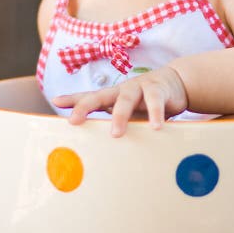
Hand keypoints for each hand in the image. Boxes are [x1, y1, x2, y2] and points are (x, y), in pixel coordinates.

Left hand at [52, 65, 187, 136]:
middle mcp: (122, 90)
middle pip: (100, 96)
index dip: (73, 99)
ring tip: (116, 134)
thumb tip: (102, 149)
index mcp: (113, 96)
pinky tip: (156, 127)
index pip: (90, 96)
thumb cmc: (147, 101)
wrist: (176, 83)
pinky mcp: (158, 89)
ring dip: (120, 116)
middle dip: (85, 107)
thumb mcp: (130, 113)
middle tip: (74, 121)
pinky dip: (155, 114)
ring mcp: (140, 87)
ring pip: (126, 99)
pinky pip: (155, 102)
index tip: (56, 101)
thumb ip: (118, 125)